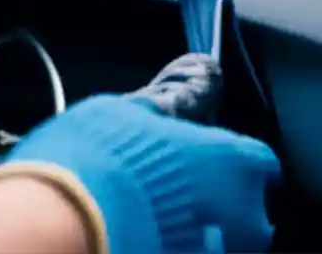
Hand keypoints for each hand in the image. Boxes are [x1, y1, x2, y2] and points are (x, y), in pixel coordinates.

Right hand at [4, 94, 279, 253]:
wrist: (61, 233)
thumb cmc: (97, 165)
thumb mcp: (129, 113)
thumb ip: (168, 109)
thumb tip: (187, 84)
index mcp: (238, 164)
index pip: (261, 164)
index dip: (229, 163)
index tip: (202, 163)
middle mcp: (246, 219)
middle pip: (246, 214)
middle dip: (214, 208)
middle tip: (165, 199)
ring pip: (221, 245)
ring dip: (195, 237)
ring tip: (144, 226)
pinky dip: (172, 251)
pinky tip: (136, 243)